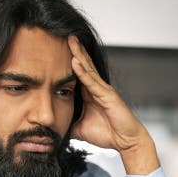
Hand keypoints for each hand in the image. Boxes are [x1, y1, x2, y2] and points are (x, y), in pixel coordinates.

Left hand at [68, 35, 159, 174]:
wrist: (125, 142)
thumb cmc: (107, 134)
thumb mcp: (80, 129)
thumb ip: (68, 124)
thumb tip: (52, 127)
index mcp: (89, 94)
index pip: (77, 74)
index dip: (69, 60)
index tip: (57, 50)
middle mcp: (96, 88)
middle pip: (83, 65)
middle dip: (74, 50)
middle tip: (64, 34)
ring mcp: (102, 90)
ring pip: (88, 69)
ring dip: (78, 54)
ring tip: (70, 39)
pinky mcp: (107, 96)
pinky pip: (93, 82)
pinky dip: (83, 72)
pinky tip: (75, 62)